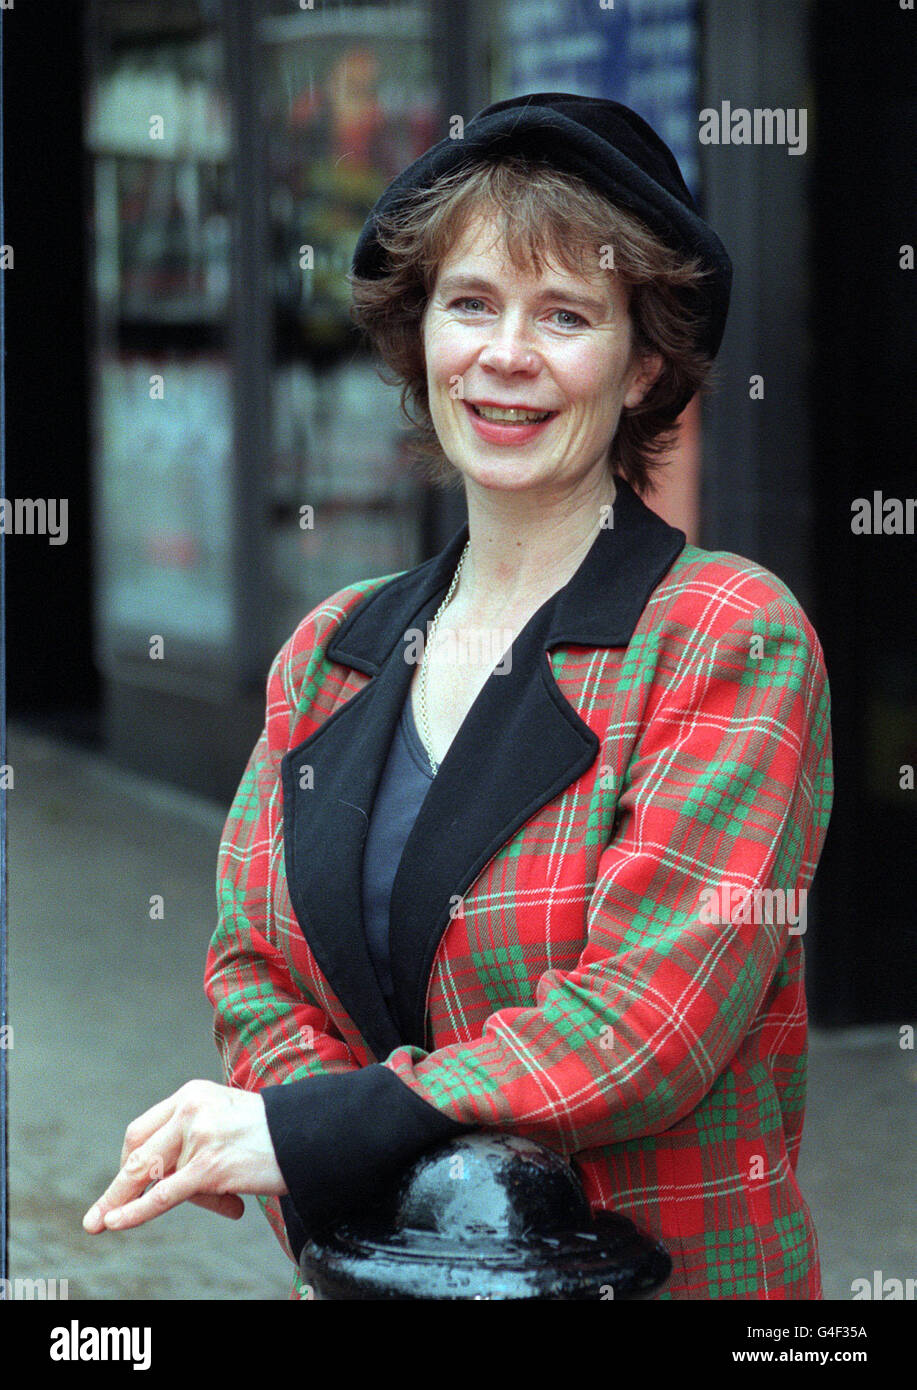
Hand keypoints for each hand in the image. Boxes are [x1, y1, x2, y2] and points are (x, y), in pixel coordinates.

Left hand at [82, 1080, 286, 1232]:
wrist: (309, 1133)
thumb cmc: (270, 1135)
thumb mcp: (224, 1124)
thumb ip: (192, 1143)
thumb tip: (162, 1190)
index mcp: (191, 1094)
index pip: (142, 1129)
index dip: (128, 1161)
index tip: (126, 1186)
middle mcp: (191, 1109)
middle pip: (137, 1151)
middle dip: (116, 1187)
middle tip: (96, 1215)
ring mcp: (200, 1136)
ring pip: (151, 1176)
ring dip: (129, 1203)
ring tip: (102, 1224)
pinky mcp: (211, 1165)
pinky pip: (163, 1194)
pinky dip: (134, 1211)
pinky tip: (115, 1223)